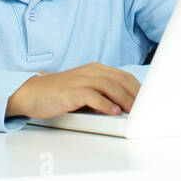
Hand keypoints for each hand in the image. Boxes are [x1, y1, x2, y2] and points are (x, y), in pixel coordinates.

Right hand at [6, 63, 141, 119]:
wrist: (32, 92)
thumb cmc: (60, 93)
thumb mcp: (84, 89)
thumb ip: (103, 94)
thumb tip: (124, 107)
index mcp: (95, 69)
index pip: (123, 76)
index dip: (137, 88)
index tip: (148, 100)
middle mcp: (90, 71)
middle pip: (120, 79)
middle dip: (135, 94)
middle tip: (145, 108)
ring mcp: (80, 80)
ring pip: (109, 86)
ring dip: (124, 99)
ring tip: (133, 110)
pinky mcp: (70, 91)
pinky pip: (92, 95)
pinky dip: (105, 104)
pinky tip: (113, 111)